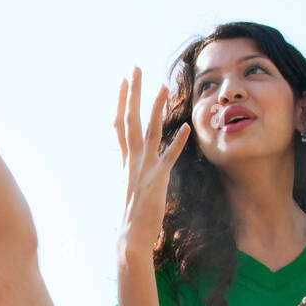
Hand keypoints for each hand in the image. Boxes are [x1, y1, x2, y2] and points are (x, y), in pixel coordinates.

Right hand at [115, 68, 188, 265]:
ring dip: (156, 109)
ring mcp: (143, 169)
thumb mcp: (132, 186)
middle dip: (132, 94)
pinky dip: (175, 143)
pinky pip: (167, 158)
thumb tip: (136, 161)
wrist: (130, 237)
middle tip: (135, 68)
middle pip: (129, 120)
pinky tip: (185, 128)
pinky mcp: (157, 181)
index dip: (121, 101)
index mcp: (126, 161)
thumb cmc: (133, 216)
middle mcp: (132, 161)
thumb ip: (135, 170)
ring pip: (149, 132)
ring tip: (163, 87)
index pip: (120, 125)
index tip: (124, 81)